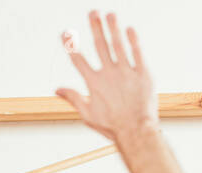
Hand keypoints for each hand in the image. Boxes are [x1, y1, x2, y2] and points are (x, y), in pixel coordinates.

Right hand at [56, 10, 159, 144]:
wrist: (136, 131)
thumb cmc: (112, 126)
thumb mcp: (88, 115)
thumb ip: (73, 98)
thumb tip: (57, 90)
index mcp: (94, 84)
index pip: (79, 60)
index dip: (71, 46)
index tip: (65, 34)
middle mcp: (109, 74)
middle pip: (100, 45)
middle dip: (95, 27)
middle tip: (93, 12)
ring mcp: (127, 72)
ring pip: (119, 45)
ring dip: (113, 28)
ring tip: (110, 14)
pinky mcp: (143, 74)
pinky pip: (138, 53)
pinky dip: (133, 40)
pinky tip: (130, 29)